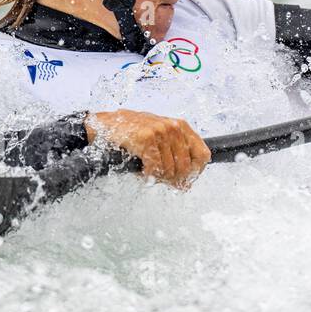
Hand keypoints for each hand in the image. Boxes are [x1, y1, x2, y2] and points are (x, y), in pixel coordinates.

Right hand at [83, 109, 209, 188]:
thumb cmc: (134, 133)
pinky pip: (154, 168)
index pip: (203, 155)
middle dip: (174, 180)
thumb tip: (184, 185)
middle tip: (161, 180)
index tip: (185, 181)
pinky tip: (142, 172)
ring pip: (169, 170)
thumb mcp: (159, 140)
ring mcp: (160, 131)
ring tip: (148, 173)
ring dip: (158, 178)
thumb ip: (174, 159)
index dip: (195, 172)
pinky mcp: (146, 138)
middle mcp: (173, 127)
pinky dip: (148, 175)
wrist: (108, 125)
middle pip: (185, 167)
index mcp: (181, 126)